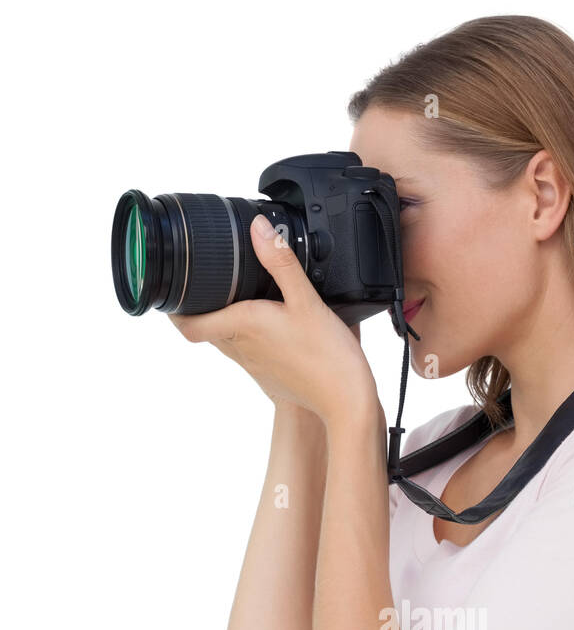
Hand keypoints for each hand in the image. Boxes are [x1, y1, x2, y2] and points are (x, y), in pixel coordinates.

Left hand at [168, 215, 377, 425]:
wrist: (346, 401)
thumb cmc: (327, 356)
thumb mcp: (307, 300)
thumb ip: (280, 261)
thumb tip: (259, 227)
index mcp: (243, 327)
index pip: (189, 326)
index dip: (173, 312)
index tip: (170, 294)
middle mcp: (242, 348)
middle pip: (206, 330)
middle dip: (200, 308)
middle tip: (202, 284)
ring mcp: (255, 365)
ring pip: (226, 341)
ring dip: (223, 321)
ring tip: (233, 297)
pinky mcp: (271, 376)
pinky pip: (248, 352)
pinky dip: (247, 335)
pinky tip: (268, 323)